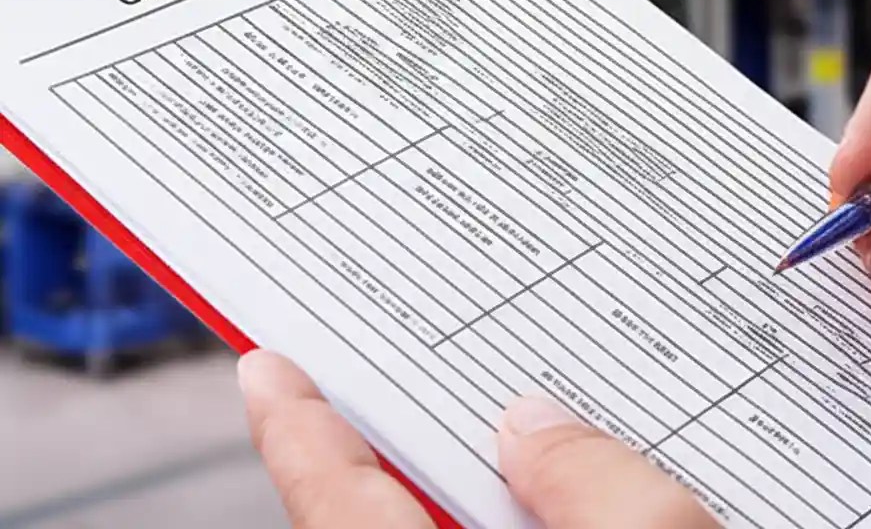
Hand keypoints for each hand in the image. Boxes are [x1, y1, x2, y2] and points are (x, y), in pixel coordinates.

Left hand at [238, 349, 714, 527]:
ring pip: (456, 528)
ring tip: (495, 414)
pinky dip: (530, 509)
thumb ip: (593, 481)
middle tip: (371, 369)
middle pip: (387, 516)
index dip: (299, 431)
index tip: (267, 368)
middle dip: (382, 442)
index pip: (340, 504)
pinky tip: (563, 486)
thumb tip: (536, 426)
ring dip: (468, 479)